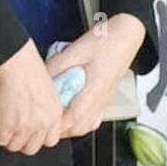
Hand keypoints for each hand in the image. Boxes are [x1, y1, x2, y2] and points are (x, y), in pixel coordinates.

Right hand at [0, 39, 63, 154]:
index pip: (51, 140)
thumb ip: (45, 107)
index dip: (38, 139)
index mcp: (55, 113)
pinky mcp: (8, 126)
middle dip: (22, 142)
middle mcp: (43, 123)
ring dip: (7, 139)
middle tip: (15, 133)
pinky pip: (0, 140)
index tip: (31, 135)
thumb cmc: (29, 67)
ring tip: (2, 130)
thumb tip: (36, 114)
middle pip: (32, 147)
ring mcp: (26, 127)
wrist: (16, 62)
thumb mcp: (47, 89)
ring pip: (15, 146)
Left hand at [44, 13, 145, 137]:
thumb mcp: (75, 50)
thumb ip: (57, 65)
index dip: (58, 124)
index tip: (44, 123)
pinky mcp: (106, 97)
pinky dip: (81, 124)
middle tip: (45, 124)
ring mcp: (105, 99)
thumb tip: (41, 77)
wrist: (125, 35)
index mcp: (95, 87)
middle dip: (60, 130)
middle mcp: (102, 98)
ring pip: (87, 126)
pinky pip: (94, 120)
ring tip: (55, 122)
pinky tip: (72, 116)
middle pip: (80, 127)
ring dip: (70, 128)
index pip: (75, 116)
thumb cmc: (105, 41)